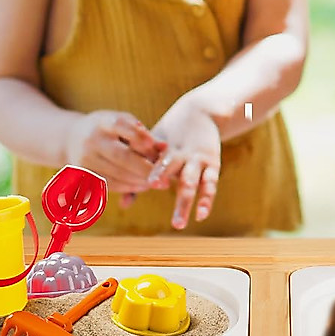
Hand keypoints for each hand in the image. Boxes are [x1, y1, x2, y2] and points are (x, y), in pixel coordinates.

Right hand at [65, 110, 164, 197]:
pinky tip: (142, 186)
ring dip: (140, 181)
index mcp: (103, 121)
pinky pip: (108, 184)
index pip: (121, 125)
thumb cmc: (107, 130)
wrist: (71, 139)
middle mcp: (91, 140)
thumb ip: (142, 134)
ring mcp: (84, 158)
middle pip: (121, 156)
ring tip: (157, 183)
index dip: (138, 135)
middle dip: (146, 169)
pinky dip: (128, 187)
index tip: (156, 146)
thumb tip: (165, 148)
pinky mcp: (82, 175)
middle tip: (165, 179)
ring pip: (116, 174)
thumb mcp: (122, 123)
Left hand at [148, 102, 221, 229]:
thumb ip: (139, 173)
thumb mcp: (154, 147)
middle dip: (163, 185)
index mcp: (162, 147)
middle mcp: (180, 153)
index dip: (154, 171)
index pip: (155, 159)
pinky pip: (210, 184)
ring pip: (189, 182)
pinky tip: (201, 215)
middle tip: (144, 198)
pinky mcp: (212, 164)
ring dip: (183, 203)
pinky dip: (206, 200)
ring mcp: (197, 159)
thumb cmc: (171, 136)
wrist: (202, 112)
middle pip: (169, 169)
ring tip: (178, 224)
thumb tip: (123, 205)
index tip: (148, 184)